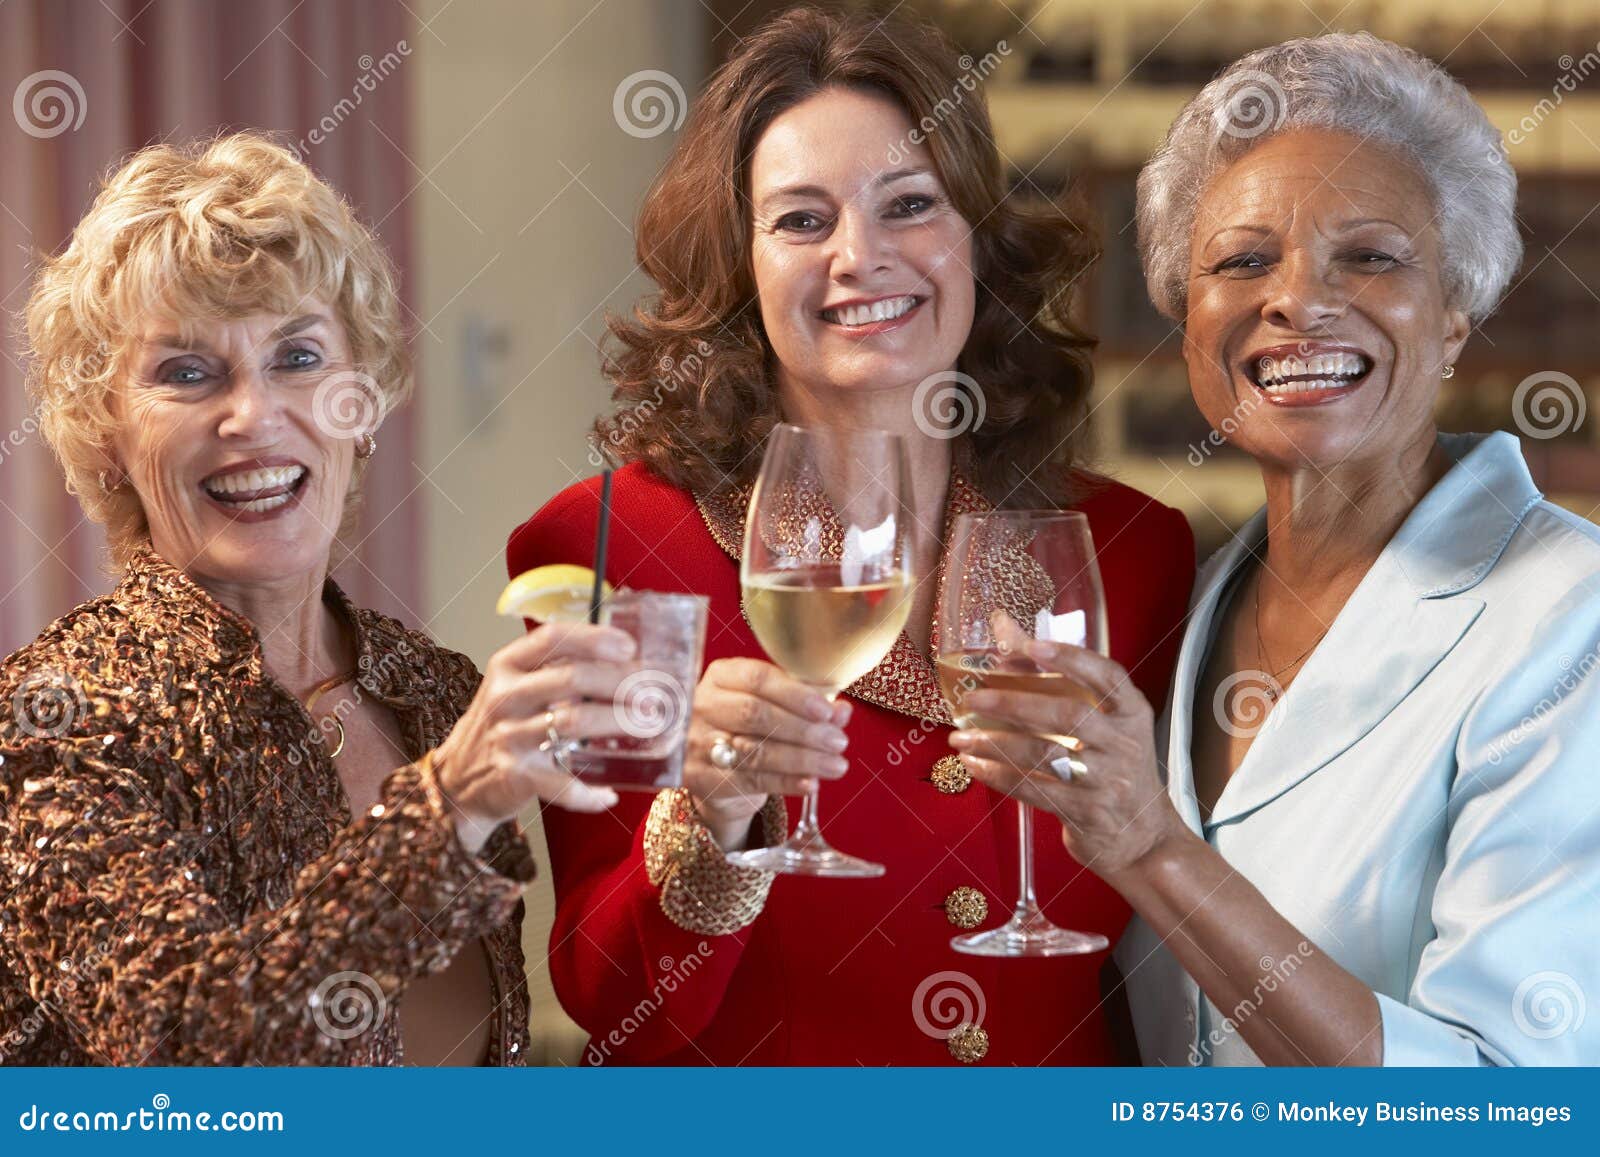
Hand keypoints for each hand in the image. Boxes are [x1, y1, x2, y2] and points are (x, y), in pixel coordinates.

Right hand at [433, 622, 640, 852]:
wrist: (458, 779)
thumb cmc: (502, 726)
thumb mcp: (517, 687)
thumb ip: (557, 670)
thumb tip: (623, 660)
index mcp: (507, 666)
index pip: (552, 638)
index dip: (594, 638)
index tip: (629, 646)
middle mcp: (505, 697)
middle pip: (571, 678)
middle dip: (619, 683)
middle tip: (651, 693)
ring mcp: (508, 736)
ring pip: (573, 722)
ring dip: (617, 722)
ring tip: (648, 725)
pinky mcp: (515, 775)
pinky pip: (562, 783)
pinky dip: (589, 792)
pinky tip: (608, 795)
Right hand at [683, 658, 851, 849]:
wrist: (715, 770)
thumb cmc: (751, 728)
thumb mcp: (776, 707)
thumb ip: (808, 705)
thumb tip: (842, 711)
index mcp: (721, 676)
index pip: (758, 678)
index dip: (795, 694)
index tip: (827, 710)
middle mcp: (703, 705)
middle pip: (755, 714)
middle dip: (803, 729)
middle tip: (838, 741)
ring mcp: (697, 743)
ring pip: (756, 751)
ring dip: (802, 759)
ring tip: (836, 765)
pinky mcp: (702, 778)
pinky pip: (751, 780)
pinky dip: (786, 782)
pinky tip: (811, 782)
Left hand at [946, 634, 1188, 879]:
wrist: (1143, 838)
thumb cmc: (1114, 769)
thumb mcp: (1104, 727)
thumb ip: (1061, 682)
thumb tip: (1008, 637)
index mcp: (1131, 714)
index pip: (1107, 676)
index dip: (1071, 657)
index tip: (1032, 645)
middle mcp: (1124, 745)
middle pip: (1067, 715)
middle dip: (1014, 703)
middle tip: (973, 698)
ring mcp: (1107, 781)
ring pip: (1045, 754)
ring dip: (995, 743)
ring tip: (960, 735)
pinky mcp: (1087, 813)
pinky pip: (1035, 789)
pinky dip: (999, 775)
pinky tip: (974, 764)